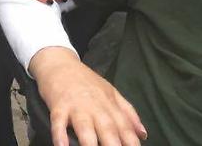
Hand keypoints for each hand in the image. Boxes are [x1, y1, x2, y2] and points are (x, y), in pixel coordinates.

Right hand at [31, 49, 147, 145]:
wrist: (60, 63)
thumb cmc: (86, 81)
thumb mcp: (111, 92)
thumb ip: (128, 113)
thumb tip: (143, 134)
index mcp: (110, 104)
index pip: (125, 127)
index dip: (131, 141)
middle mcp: (95, 106)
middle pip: (108, 128)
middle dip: (114, 145)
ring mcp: (76, 106)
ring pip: (85, 126)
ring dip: (90, 142)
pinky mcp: (58, 105)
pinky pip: (58, 121)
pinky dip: (59, 134)